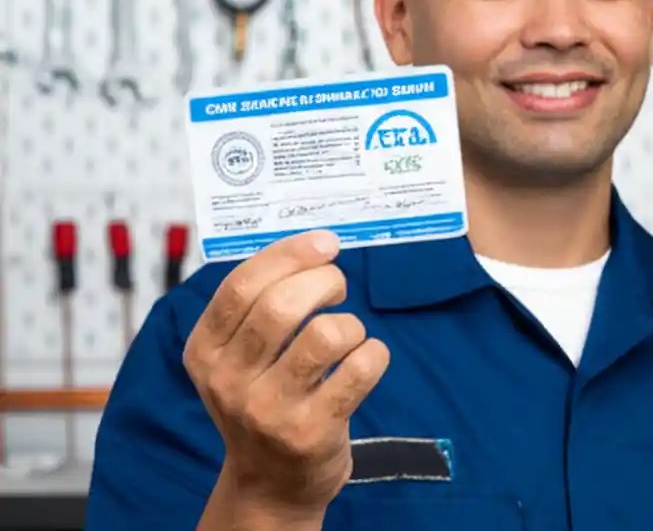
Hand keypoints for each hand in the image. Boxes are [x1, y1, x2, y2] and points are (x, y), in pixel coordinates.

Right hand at [183, 230, 389, 518]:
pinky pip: (360, 369)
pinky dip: (374, 352)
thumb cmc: (265, 400)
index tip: (325, 244)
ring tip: (348, 334)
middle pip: (282, 306)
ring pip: (326, 335)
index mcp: (204, 352)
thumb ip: (257, 306)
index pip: (240, 286)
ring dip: (350, 323)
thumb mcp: (238, 358)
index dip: (289, 255)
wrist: (271, 483)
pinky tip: (366, 359)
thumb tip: (313, 245)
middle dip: (324, 281)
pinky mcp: (312, 432)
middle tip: (338, 287)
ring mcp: (269, 410)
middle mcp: (229, 381)